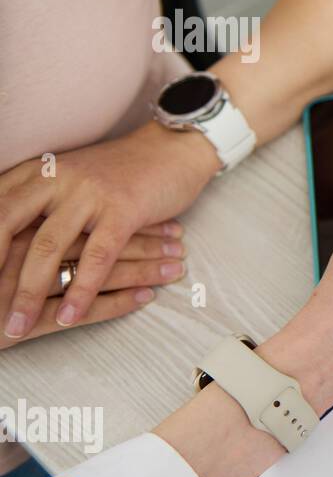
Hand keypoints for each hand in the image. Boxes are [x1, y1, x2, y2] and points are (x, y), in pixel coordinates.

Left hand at [0, 123, 218, 339]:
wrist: (173, 149)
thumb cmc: (121, 170)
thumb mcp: (68, 177)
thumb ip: (36, 201)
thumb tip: (8, 237)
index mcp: (37, 172)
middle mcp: (55, 179)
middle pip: (7, 226)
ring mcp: (88, 194)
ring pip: (48, 248)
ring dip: (28, 293)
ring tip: (16, 327)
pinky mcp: (122, 211)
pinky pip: (96, 258)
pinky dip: (82, 292)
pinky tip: (70, 318)